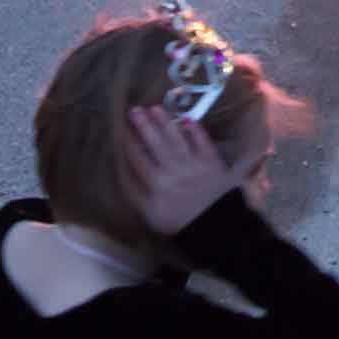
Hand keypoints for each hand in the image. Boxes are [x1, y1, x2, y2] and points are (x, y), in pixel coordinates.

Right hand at [123, 106, 245, 235]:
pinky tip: (187, 120)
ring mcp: (193, 165)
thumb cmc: (182, 225)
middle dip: (143, 126)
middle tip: (134, 109)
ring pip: (175, 139)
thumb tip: (124, 174)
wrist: (218, 230)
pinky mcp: (212, 162)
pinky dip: (195, 131)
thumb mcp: (152, 217)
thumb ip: (138, 195)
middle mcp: (171, 172)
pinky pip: (202, 142)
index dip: (128, 143)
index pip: (137, 160)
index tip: (120, 128)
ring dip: (165, 123)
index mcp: (155, 187)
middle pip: (154, 145)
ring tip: (155, 108)